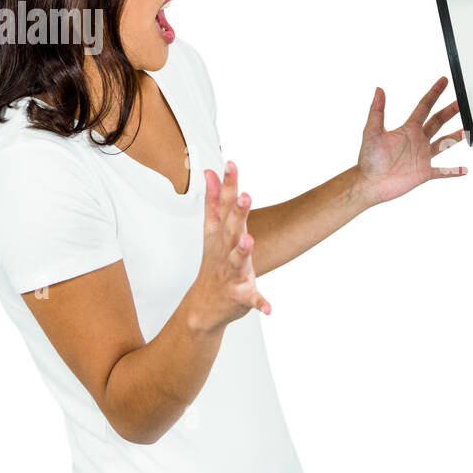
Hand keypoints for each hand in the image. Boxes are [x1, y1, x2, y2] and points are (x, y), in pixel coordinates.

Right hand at [188, 160, 270, 330]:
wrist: (203, 306)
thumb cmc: (213, 263)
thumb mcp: (212, 231)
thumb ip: (214, 200)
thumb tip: (210, 171)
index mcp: (222, 234)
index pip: (226, 205)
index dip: (229, 185)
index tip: (231, 164)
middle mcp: (225, 251)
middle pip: (231, 229)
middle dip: (238, 213)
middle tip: (246, 196)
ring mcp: (231, 273)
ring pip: (236, 260)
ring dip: (242, 251)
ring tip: (248, 240)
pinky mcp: (239, 295)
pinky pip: (251, 299)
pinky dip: (260, 303)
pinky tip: (270, 308)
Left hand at [356, 75, 466, 204]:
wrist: (370, 184)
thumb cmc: (368, 159)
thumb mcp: (372, 132)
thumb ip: (377, 111)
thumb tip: (379, 90)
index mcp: (408, 129)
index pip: (424, 106)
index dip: (434, 93)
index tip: (444, 81)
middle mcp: (417, 140)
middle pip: (437, 122)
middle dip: (449, 111)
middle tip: (462, 102)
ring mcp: (422, 157)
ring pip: (443, 144)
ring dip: (455, 137)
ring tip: (468, 130)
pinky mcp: (424, 173)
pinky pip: (442, 172)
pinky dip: (453, 171)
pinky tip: (464, 170)